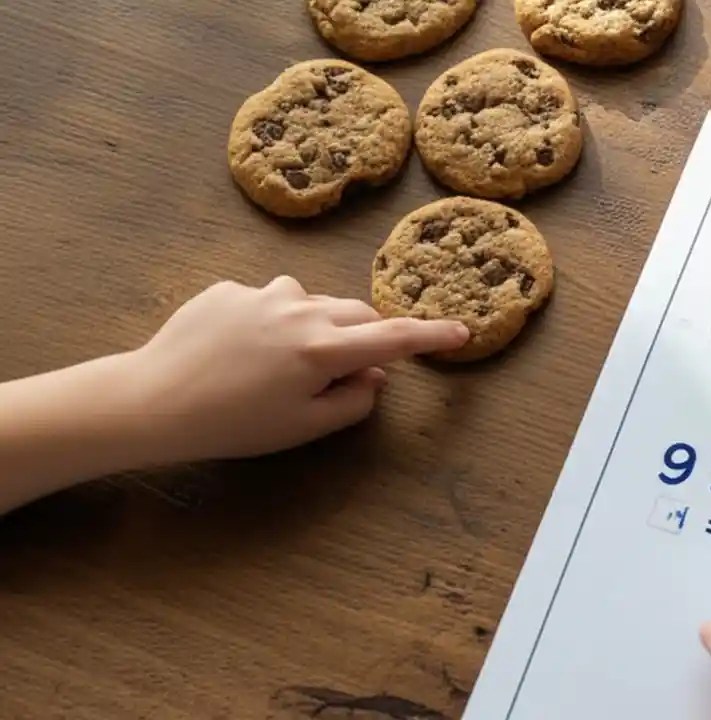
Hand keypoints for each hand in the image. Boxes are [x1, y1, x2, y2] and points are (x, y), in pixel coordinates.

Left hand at [133, 276, 466, 462]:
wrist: (151, 401)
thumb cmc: (233, 425)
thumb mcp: (303, 428)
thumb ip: (353, 401)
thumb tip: (375, 376)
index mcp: (324, 349)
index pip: (394, 338)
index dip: (432, 336)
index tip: (461, 331)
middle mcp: (300, 310)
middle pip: (356, 313)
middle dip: (366, 336)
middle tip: (348, 369)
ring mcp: (262, 295)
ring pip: (310, 304)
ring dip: (313, 327)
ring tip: (278, 366)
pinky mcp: (228, 289)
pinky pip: (266, 302)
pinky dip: (268, 323)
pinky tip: (238, 353)